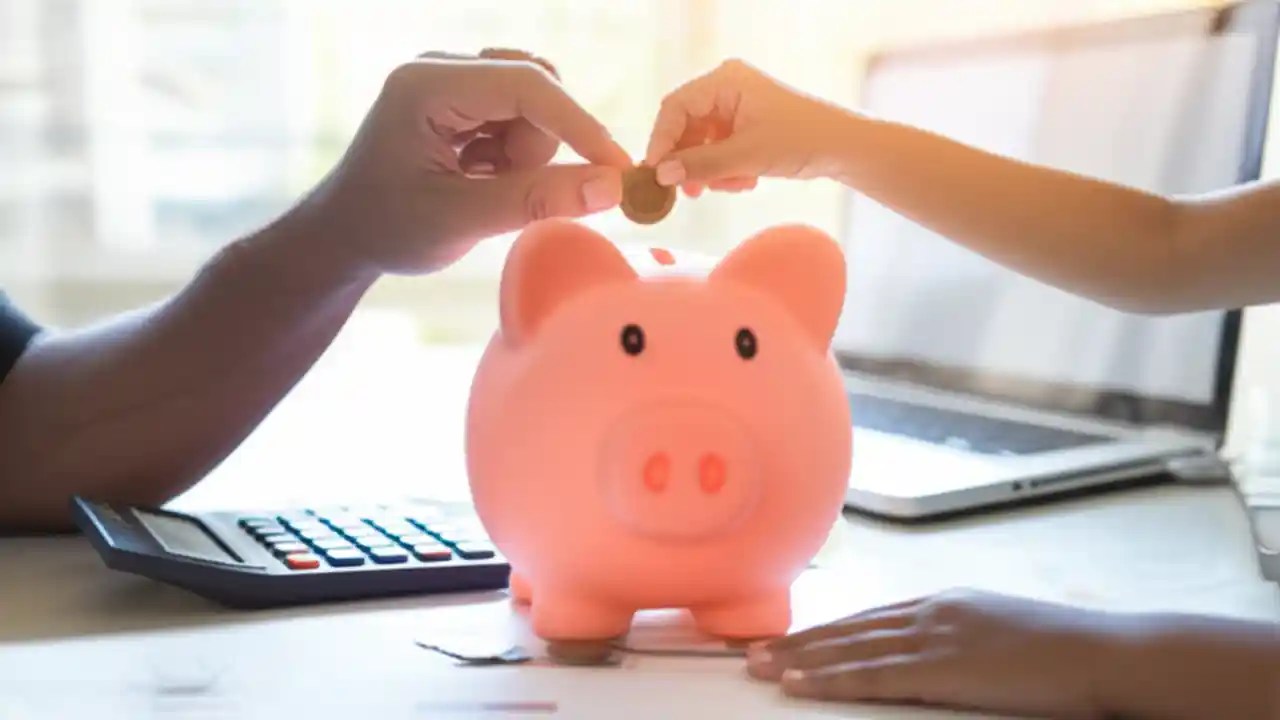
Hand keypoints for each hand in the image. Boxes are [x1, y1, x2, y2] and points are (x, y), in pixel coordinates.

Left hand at [293, 48, 631, 277]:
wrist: (345, 235)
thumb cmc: (389, 227)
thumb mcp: (463, 219)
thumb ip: (537, 200)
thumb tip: (611, 187)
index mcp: (428, 85)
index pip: (528, 86)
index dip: (581, 126)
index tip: (617, 170)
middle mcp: (441, 68)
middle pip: (537, 93)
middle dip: (534, 150)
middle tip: (499, 192)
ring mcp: (452, 80)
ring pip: (534, 109)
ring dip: (524, 157)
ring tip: (480, 188)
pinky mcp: (463, 98)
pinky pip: (520, 119)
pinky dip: (514, 156)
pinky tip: (478, 178)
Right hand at [645, 59, 854, 197]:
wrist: (843, 148)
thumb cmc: (800, 141)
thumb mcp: (745, 156)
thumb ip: (701, 165)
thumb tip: (661, 174)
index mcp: (725, 80)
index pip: (676, 107)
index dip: (662, 140)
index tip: (657, 172)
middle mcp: (727, 88)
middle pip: (686, 126)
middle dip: (689, 161)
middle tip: (691, 191)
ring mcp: (736, 107)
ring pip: (702, 143)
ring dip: (711, 170)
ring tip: (732, 186)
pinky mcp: (745, 126)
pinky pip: (719, 149)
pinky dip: (726, 169)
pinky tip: (745, 182)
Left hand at [746, 589, 1119, 718]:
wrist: (1107, 653)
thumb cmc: (1067, 653)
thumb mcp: (1006, 635)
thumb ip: (966, 641)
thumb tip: (939, 658)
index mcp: (947, 603)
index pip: (871, 618)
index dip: (828, 629)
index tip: (793, 637)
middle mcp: (933, 612)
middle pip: (850, 628)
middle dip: (800, 642)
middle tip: (753, 651)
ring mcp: (936, 637)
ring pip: (850, 649)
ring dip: (800, 660)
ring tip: (759, 667)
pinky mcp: (944, 667)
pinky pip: (873, 677)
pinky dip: (831, 679)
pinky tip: (799, 684)